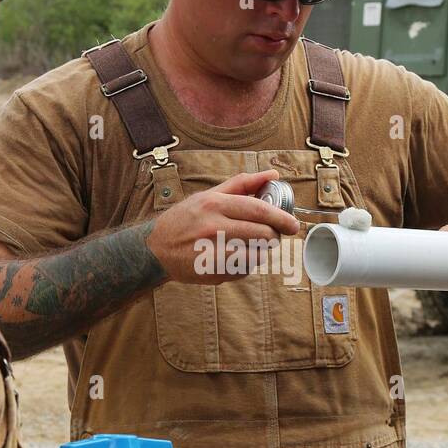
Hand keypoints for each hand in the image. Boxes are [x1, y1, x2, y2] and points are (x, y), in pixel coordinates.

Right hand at [146, 170, 298, 284]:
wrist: (155, 248)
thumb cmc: (185, 220)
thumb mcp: (209, 196)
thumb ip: (242, 184)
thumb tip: (272, 176)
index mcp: (214, 204)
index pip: (258, 210)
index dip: (281, 218)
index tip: (292, 225)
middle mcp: (213, 226)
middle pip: (261, 234)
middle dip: (273, 237)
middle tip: (272, 237)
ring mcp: (212, 251)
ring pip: (256, 254)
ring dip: (262, 252)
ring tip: (253, 247)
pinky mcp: (211, 271)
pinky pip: (244, 270)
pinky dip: (248, 265)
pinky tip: (238, 258)